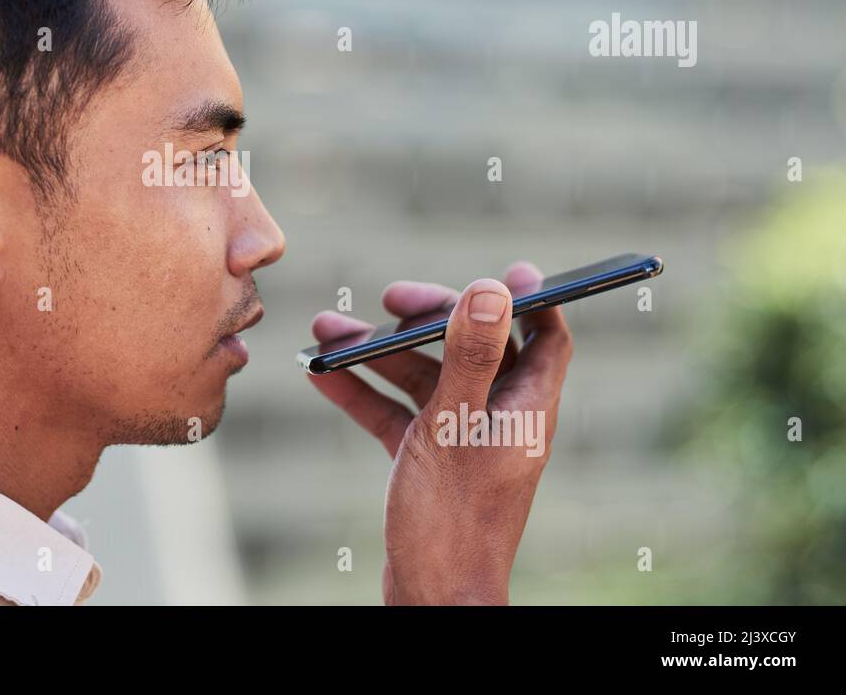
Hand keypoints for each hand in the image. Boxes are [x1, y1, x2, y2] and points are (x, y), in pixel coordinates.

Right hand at [307, 261, 572, 604]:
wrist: (430, 597)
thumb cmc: (451, 519)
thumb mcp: (454, 425)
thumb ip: (471, 355)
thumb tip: (492, 287)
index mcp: (524, 408)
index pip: (547, 337)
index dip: (530, 299)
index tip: (504, 271)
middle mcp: (498, 419)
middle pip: (473, 348)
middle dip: (431, 317)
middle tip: (391, 298)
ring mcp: (462, 441)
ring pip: (425, 379)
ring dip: (380, 353)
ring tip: (327, 330)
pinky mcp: (429, 463)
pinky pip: (397, 414)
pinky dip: (364, 393)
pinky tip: (322, 377)